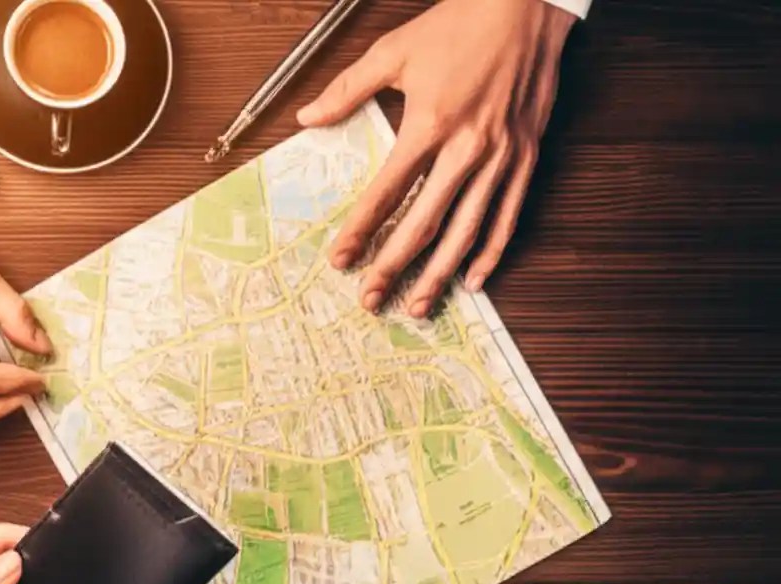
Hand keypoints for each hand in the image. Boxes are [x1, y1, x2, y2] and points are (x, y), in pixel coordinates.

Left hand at [298, 0, 576, 316]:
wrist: (525, 5)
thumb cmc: (459, 26)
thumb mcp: (394, 52)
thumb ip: (347, 90)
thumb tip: (307, 118)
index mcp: (429, 123)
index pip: (386, 192)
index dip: (361, 231)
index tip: (340, 260)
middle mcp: (466, 148)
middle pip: (424, 222)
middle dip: (394, 266)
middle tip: (371, 299)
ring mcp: (501, 156)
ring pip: (466, 230)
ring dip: (440, 273)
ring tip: (418, 304)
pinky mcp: (527, 157)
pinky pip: (508, 215)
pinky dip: (491, 251)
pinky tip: (474, 279)